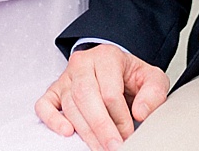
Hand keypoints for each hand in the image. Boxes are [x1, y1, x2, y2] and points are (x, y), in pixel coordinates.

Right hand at [36, 44, 169, 150]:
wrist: (115, 69)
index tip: (128, 135)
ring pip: (70, 105)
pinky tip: (67, 132)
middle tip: (113, 147)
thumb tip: (141, 112)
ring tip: (99, 148)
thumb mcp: (152, 78)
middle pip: (86, 97)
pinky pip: (44, 105)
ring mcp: (66, 77)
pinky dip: (52, 120)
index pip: (110, 91)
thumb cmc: (131, 76)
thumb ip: (154, 92)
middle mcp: (83, 64)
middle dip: (101, 127)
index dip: (120, 118)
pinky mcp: (54, 91)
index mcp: (107, 56)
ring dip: (85, 132)